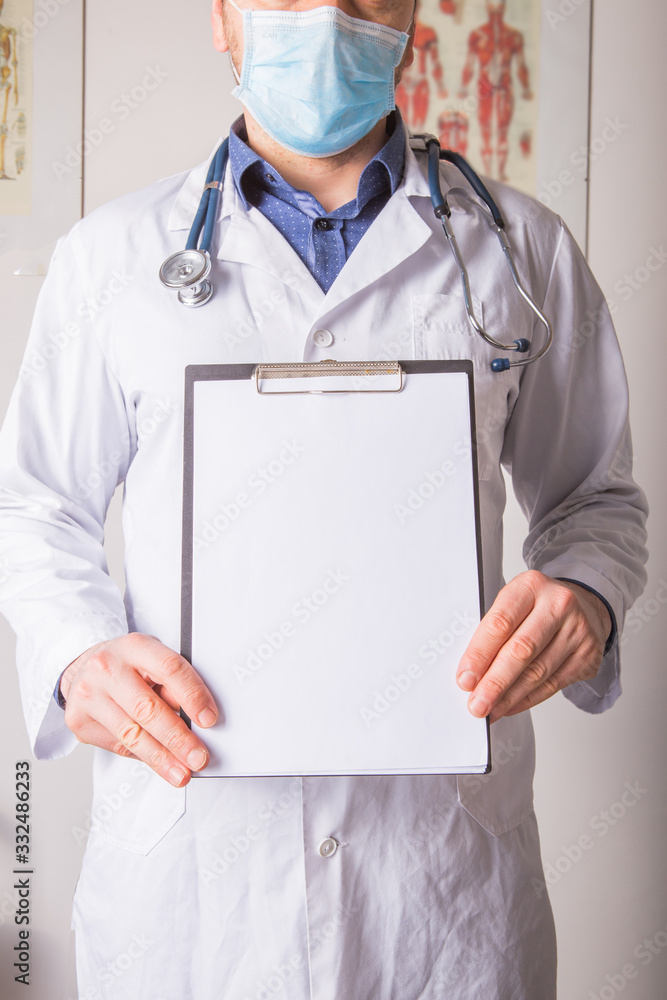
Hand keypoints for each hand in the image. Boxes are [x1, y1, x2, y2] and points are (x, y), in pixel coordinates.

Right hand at [60, 632, 217, 785]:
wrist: (84, 668)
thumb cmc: (128, 665)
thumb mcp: (153, 660)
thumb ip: (172, 684)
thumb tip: (197, 721)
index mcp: (135, 646)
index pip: (169, 669)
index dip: (192, 696)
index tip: (209, 719)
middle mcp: (107, 668)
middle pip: (148, 708)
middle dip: (177, 738)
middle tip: (198, 757)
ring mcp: (89, 694)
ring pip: (131, 734)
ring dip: (161, 758)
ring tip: (182, 772)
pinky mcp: (78, 719)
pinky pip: (118, 745)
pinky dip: (143, 757)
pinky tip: (159, 763)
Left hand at [456, 571, 610, 722]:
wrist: (583, 606)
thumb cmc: (538, 606)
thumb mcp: (513, 603)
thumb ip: (493, 631)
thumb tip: (470, 672)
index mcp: (531, 586)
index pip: (500, 623)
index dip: (480, 654)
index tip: (465, 679)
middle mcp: (558, 604)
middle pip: (521, 650)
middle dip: (495, 682)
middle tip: (477, 704)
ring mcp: (577, 630)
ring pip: (538, 672)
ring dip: (510, 696)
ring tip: (490, 709)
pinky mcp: (588, 655)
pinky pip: (553, 684)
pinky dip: (528, 699)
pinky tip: (510, 705)